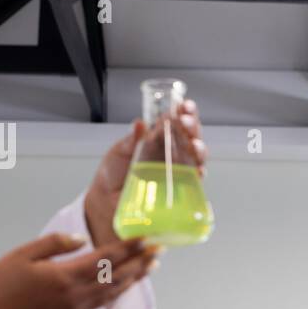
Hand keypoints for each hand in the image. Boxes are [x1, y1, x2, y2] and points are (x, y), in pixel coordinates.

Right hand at [0, 233, 158, 308]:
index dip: (129, 248)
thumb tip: (82, 239)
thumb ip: (54, 244)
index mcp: (65, 276)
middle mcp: (76, 295)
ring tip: (151, 266)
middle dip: (140, 262)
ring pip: (113, 292)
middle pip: (117, 276)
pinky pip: (101, 303)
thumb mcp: (22, 254)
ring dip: (134, 278)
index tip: (147, 238)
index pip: (106, 259)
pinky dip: (118, 292)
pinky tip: (126, 285)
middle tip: (160, 250)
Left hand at [84, 101, 206, 247]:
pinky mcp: (180, 190)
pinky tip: (198, 169)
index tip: (184, 105)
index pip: (177, 121)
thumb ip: (131, 139)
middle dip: (193, 126)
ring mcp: (177, 171)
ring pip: (198, 156)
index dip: (184, 111)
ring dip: (199, 147)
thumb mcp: (119, 152)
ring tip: (193, 143)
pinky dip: (199, 173)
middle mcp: (172, 153)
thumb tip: (140, 124)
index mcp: (159, 138)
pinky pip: (195, 181)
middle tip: (186, 121)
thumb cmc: (114, 175)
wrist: (108, 203)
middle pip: (192, 135)